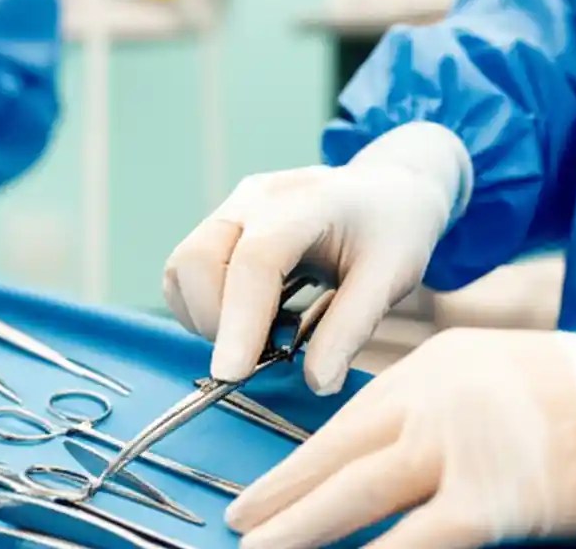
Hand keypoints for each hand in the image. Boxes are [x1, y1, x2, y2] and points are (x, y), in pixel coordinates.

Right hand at [163, 122, 471, 392]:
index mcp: (306, 204)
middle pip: (199, 260)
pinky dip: (201, 309)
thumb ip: (352, 328)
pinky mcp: (218, 226)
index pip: (256, 261)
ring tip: (258, 337)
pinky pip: (184, 273)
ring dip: (205, 318)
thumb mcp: (392, 276)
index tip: (233, 376)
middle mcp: (255, 199)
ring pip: (182, 268)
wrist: (384, 191)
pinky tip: (248, 320)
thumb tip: (316, 383)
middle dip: (218, 324)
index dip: (240, 322)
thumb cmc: (392, 230)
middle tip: (262, 357)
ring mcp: (230, 208)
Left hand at [223, 324, 575, 548]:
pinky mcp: (494, 499)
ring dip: (302, 530)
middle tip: (239, 526)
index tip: (258, 492)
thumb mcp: (488, 372)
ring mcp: (460, 448)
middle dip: (280, 499)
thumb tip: (379, 449)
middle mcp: (432, 401)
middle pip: (336, 459)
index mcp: (428, 370)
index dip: (295, 465)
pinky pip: (415, 539)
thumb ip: (430, 406)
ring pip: (357, 496)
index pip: (343, 423)